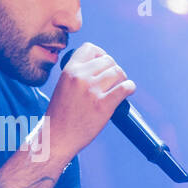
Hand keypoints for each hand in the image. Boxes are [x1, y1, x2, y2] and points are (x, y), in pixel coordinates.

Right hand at [43, 41, 134, 161]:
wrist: (57, 138)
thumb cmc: (61, 115)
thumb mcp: (64, 86)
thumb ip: (78, 75)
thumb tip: (102, 66)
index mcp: (69, 71)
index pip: (91, 49)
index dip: (100, 55)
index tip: (103, 66)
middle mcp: (80, 77)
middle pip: (108, 61)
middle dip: (112, 70)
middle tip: (111, 82)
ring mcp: (92, 91)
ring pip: (118, 72)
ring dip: (122, 79)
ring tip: (117, 89)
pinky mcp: (103, 105)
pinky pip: (125, 87)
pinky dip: (130, 88)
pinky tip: (127, 92)